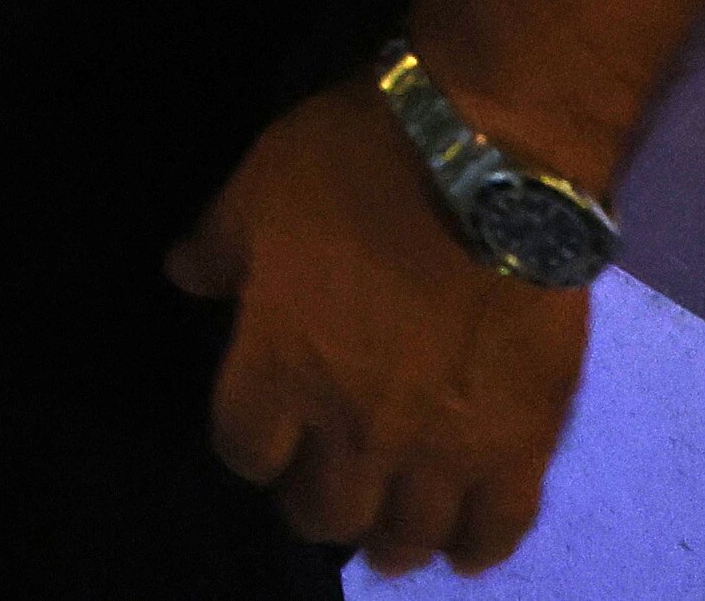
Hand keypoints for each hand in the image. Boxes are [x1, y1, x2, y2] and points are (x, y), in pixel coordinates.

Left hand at [165, 80, 590, 575]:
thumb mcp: (259, 188)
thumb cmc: (358, 163)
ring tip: (391, 532)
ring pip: (405, 536)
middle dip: (314, 503)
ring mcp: (439, 445)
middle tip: (326, 484)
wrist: (489, 156)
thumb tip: (183, 275)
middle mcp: (351, 428)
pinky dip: (478, 546)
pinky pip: (498, 527)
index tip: (264, 431)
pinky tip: (465, 545)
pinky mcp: (521, 441)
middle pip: (322, 511)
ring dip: (390, 539)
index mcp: (277, 367)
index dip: (250, 447)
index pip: (244, 450)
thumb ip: (217, 246)